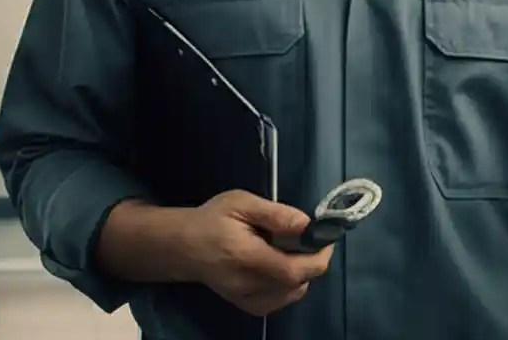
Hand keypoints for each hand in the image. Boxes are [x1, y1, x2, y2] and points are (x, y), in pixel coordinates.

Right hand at [179, 190, 333, 316]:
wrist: (182, 245)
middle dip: (313, 263)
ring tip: (294, 252)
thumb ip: (276, 214)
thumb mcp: (241, 202)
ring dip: (302, 274)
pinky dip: (289, 287)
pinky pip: (278, 301)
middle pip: (295, 284)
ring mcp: (244, 298)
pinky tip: (283, 268)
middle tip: (311, 241)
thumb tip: (307, 224)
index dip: (317, 258)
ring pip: (290, 294)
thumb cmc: (212, 219)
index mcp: (246, 257)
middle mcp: (246, 284)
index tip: (325, 240)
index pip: (292, 271)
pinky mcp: (244, 304)